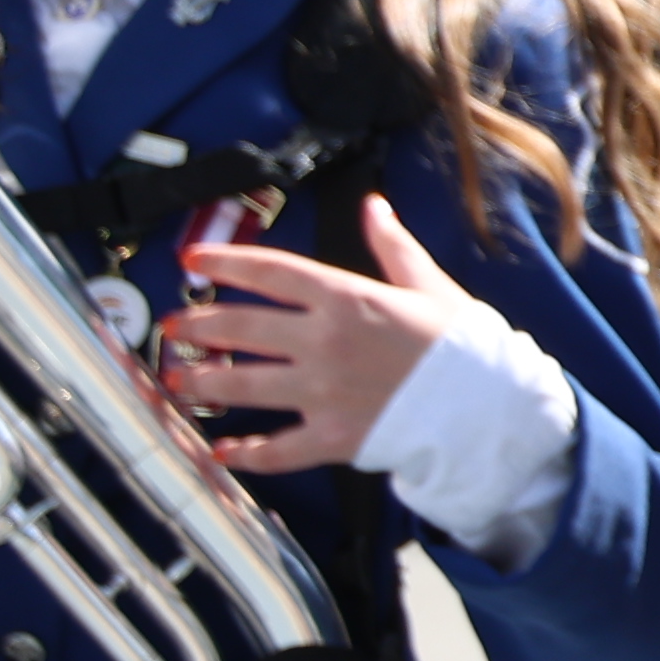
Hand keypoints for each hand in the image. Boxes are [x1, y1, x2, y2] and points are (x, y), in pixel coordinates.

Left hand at [160, 191, 466, 471]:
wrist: (488, 404)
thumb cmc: (460, 343)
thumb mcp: (427, 282)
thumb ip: (392, 245)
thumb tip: (374, 207)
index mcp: (345, 298)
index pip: (270, 272)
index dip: (224, 261)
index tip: (192, 260)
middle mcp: (323, 342)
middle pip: (242, 326)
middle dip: (198, 323)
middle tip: (172, 325)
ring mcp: (321, 392)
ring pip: (244, 384)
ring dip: (203, 380)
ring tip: (176, 378)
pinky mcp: (330, 437)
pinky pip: (276, 448)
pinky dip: (244, 453)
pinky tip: (219, 450)